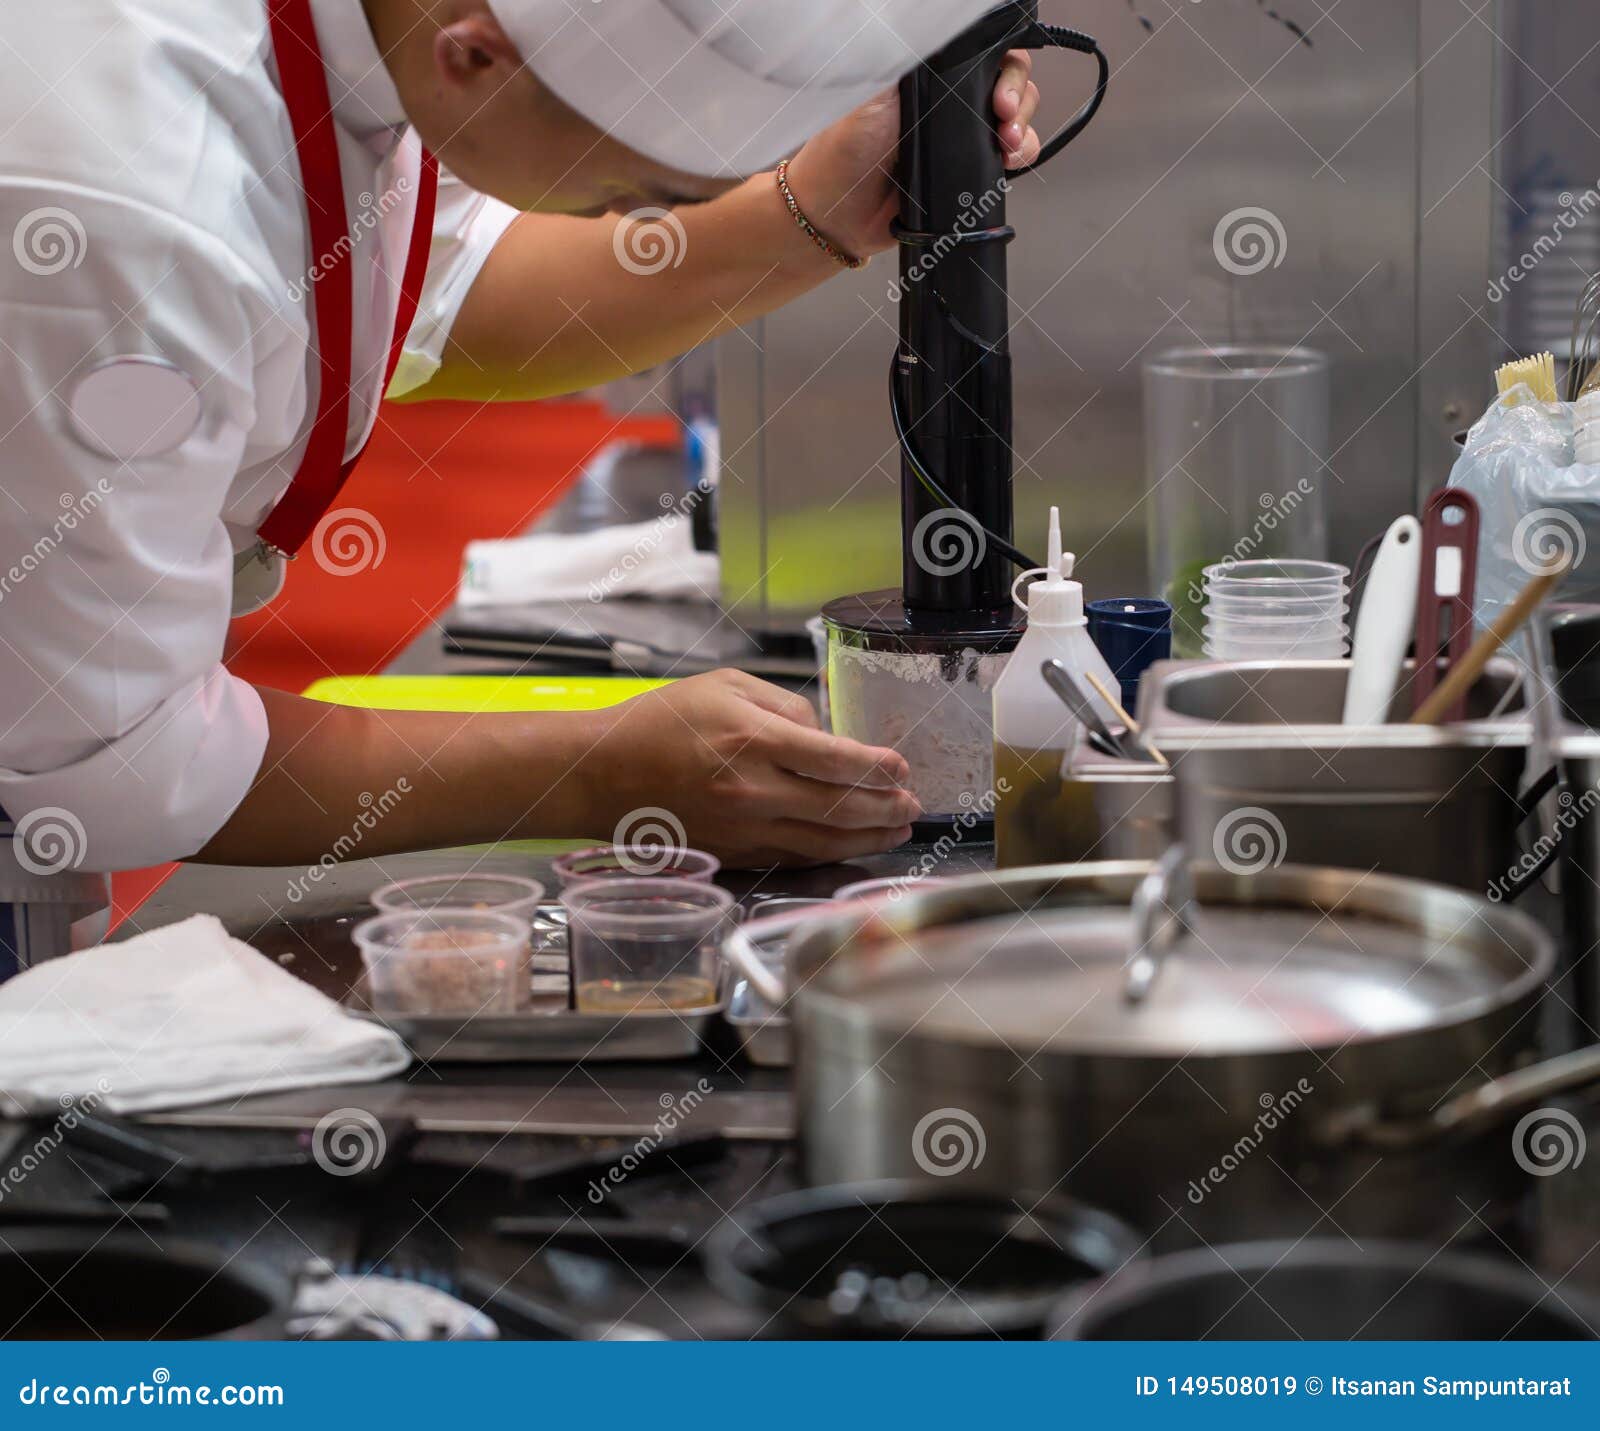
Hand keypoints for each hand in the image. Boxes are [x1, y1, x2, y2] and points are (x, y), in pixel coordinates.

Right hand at [582, 670, 919, 867]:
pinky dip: (828, 853)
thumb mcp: (724, 686)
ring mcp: (742, 829)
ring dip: (868, 838)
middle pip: (838, 807)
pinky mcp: (732, 854)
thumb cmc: (658, 723)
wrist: (600, 774)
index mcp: (751, 740)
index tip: (902, 767)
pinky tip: (850, 846)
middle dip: (884, 808)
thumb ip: (784, 707)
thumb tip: (826, 737)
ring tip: (897, 830)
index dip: (877, 767)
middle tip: (912, 804)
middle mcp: (751, 790)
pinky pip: (793, 856)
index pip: (834, 759)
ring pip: (822, 841)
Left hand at [784, 50, 1041, 261]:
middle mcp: (950, 103)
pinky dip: (1018, 158)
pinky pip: (1008, 160)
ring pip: (1016, 120)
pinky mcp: (967, 174)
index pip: (982, 53)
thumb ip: (911, 62)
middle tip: (1003, 115)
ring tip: (1006, 143)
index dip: (1001, 63)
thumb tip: (943, 34)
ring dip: (1022, 128)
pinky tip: (1006, 162)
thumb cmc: (844, 150)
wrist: (839, 215)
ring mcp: (961, 140)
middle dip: (1018, 96)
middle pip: (1009, 82)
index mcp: (930, 75)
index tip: (996, 88)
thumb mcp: (876, 91)